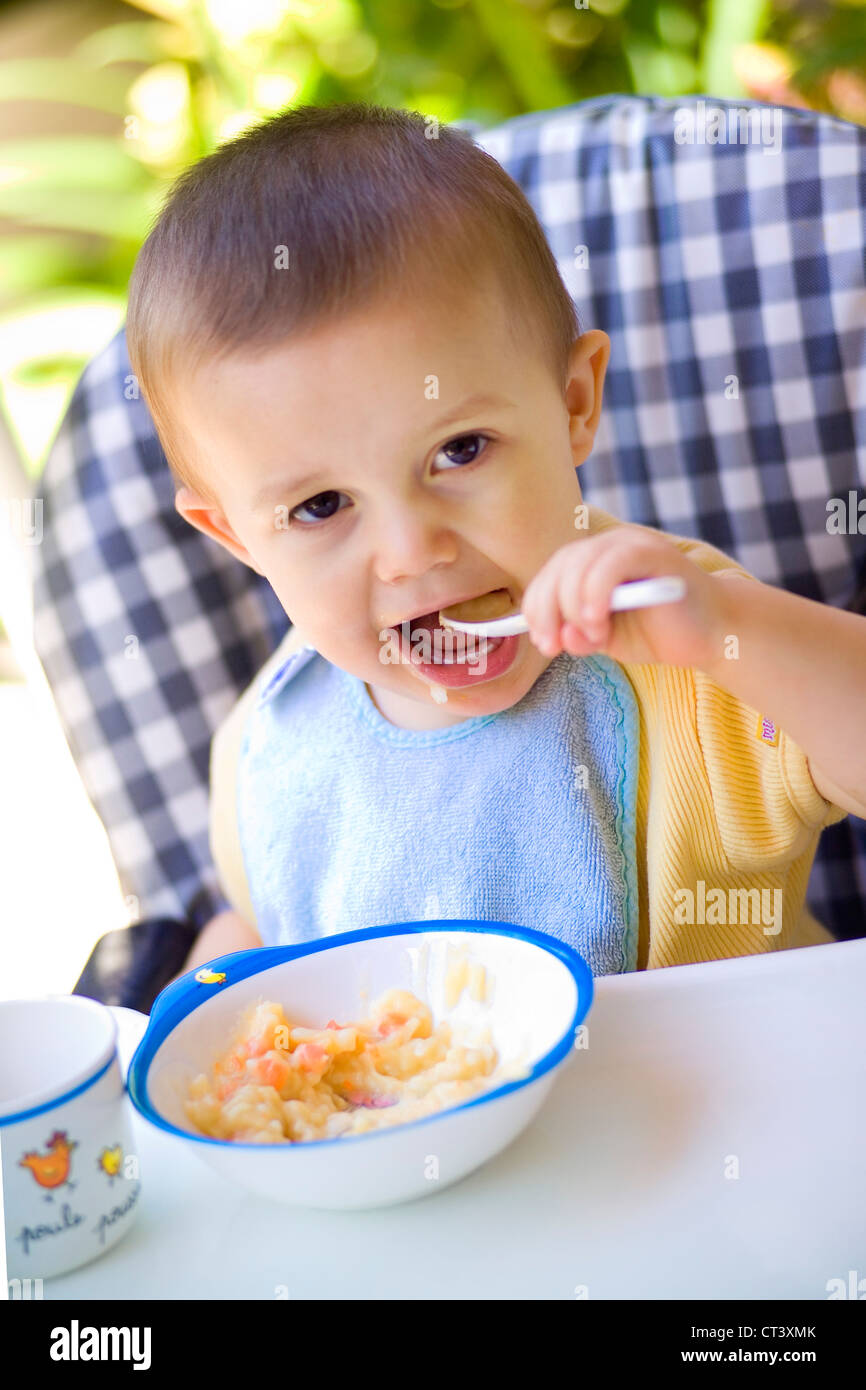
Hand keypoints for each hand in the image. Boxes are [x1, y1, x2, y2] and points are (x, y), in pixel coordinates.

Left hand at [521, 527, 726, 669]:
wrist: (711, 635)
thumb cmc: (657, 634)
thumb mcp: (606, 640)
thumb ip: (579, 636)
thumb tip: (559, 637)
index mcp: (591, 562)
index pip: (550, 574)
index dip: (537, 607)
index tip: (543, 642)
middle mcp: (609, 545)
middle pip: (560, 566)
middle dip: (548, 609)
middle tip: (554, 645)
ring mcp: (633, 544)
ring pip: (581, 563)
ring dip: (573, 605)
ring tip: (593, 635)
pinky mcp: (655, 552)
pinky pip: (613, 563)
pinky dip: (595, 591)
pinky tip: (597, 619)